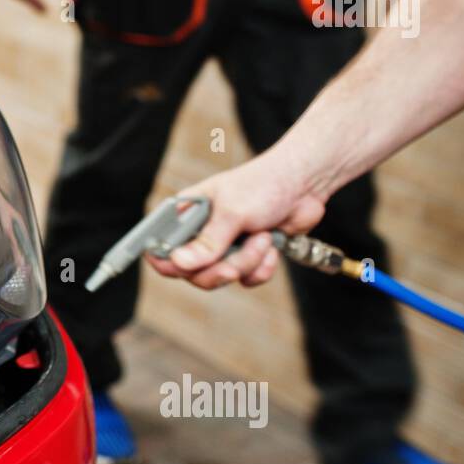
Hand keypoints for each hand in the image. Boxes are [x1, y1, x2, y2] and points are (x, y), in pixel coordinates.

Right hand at [146, 151, 328, 289]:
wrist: (304, 184)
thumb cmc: (263, 184)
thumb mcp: (232, 211)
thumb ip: (207, 241)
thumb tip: (179, 262)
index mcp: (187, 213)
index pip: (159, 244)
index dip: (165, 260)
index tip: (183, 268)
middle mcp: (200, 232)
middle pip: (191, 271)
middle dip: (218, 269)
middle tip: (234, 266)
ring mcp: (223, 246)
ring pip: (221, 276)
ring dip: (247, 262)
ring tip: (263, 238)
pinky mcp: (246, 256)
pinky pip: (246, 278)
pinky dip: (262, 267)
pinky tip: (272, 247)